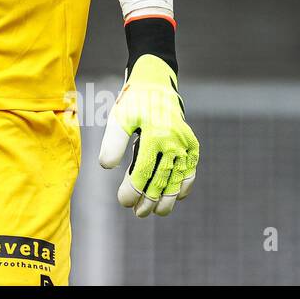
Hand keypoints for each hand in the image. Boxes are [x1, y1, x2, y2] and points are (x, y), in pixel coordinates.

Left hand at [98, 54, 198, 216]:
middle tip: (139, 214)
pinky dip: (185, 184)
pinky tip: (178, 197)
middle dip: (150, 200)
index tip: (123, 202)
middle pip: (162, 179)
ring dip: (168, 198)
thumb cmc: (133, 103)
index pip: (143, 172)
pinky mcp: (192, 144)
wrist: (155, 85)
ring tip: (158, 212)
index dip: (133, 190)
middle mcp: (174, 141)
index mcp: (155, 135)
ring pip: (178, 178)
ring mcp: (185, 143)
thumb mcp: (119, 118)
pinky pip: (190, 169)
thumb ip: (113, 142)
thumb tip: (106, 166)